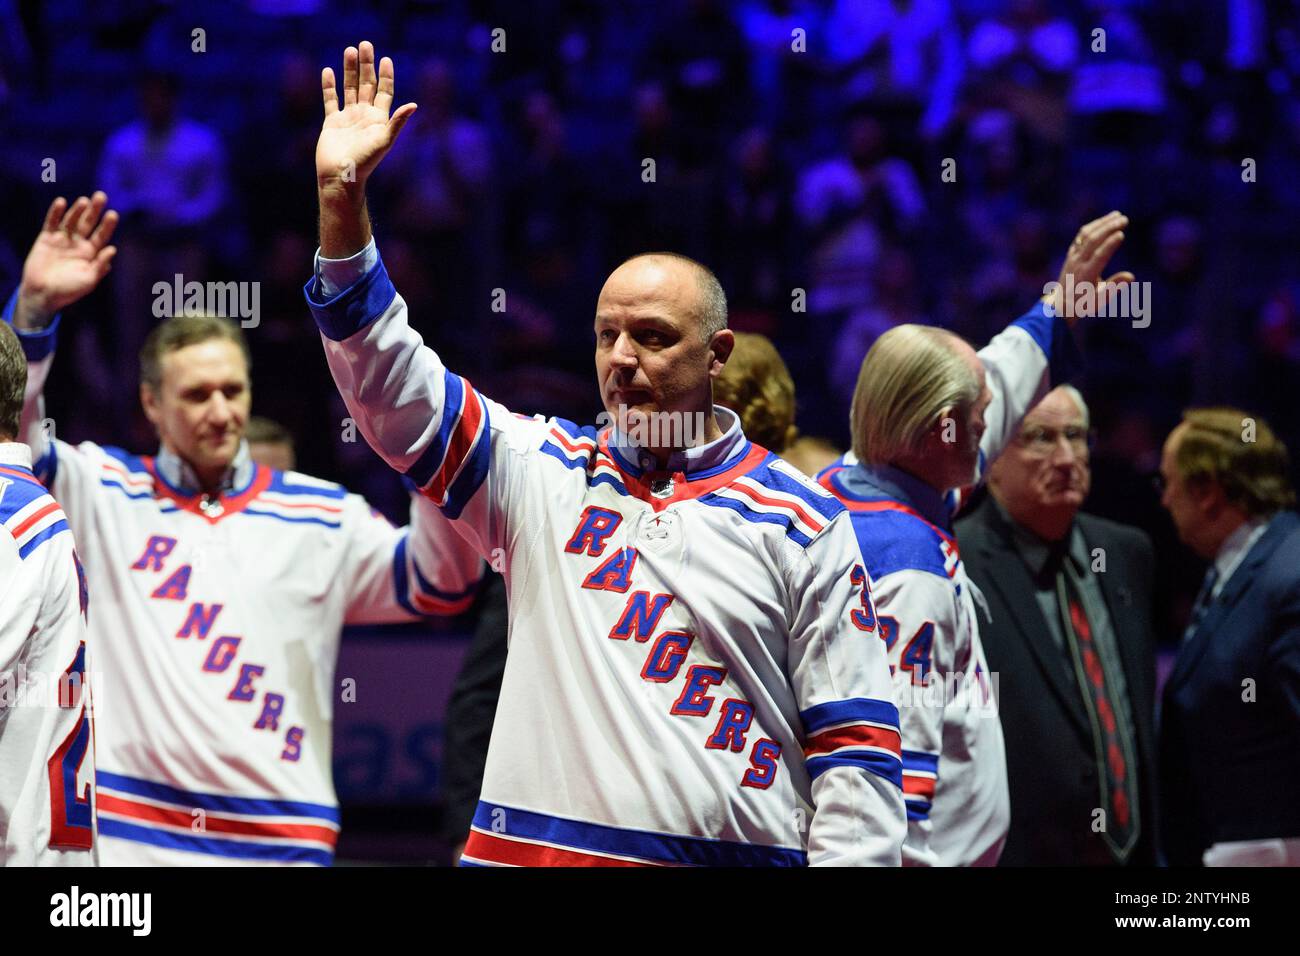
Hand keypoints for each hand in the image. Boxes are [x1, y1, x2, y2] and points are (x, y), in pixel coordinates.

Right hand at [15, 193, 118, 329]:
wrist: (44, 294)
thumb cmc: (70, 290)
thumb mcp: (89, 280)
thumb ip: (100, 265)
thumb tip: (113, 249)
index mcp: (91, 252)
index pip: (101, 235)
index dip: (107, 225)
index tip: (113, 214)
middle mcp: (78, 243)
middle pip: (88, 223)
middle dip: (94, 210)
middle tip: (101, 196)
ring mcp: (62, 239)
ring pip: (71, 220)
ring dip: (77, 210)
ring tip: (84, 201)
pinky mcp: (46, 238)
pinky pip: (51, 223)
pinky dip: (56, 213)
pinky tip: (62, 202)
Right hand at [316, 41, 416, 193]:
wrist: (341, 176)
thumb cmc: (365, 162)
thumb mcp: (384, 141)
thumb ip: (397, 122)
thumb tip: (414, 104)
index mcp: (379, 119)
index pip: (384, 91)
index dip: (386, 75)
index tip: (386, 59)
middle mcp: (365, 116)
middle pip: (367, 84)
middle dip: (367, 65)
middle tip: (366, 44)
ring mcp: (348, 118)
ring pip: (349, 88)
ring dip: (349, 70)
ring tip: (349, 50)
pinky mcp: (332, 122)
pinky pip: (331, 100)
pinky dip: (329, 86)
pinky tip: (328, 70)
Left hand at [1046, 210, 1135, 325]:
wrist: (1060, 305)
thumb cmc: (1083, 304)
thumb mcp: (1100, 299)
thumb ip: (1114, 286)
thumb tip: (1131, 276)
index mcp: (1086, 275)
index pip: (1099, 256)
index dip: (1110, 245)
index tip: (1121, 234)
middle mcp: (1078, 263)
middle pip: (1092, 241)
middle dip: (1108, 228)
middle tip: (1124, 219)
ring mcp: (1073, 257)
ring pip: (1086, 235)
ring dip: (1101, 223)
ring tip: (1117, 215)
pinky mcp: (1071, 254)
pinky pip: (1080, 237)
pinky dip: (1092, 227)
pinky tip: (1103, 222)